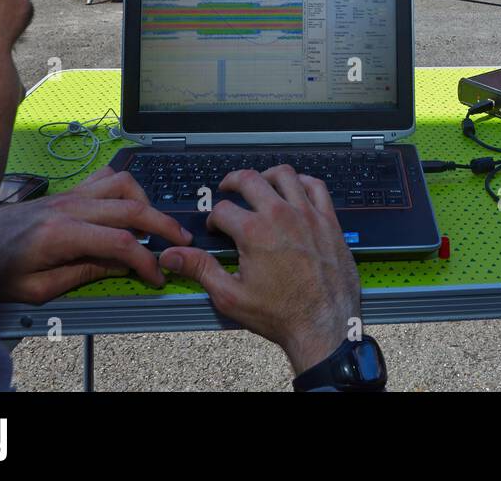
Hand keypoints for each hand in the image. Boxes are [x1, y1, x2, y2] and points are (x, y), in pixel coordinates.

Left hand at [0, 167, 192, 302]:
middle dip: (163, 225)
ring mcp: (70, 193)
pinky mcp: (69, 190)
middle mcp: (70, 206)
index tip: (157, 275)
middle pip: (132, 207)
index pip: (120, 243)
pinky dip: (127, 188)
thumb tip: (119, 265)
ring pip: (124, 184)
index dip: (146, 260)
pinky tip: (128, 207)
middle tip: (181, 241)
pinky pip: (107, 177)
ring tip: (153, 225)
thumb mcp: (35, 289)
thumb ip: (81, 274)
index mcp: (61, 234)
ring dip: (147, 203)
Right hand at [159, 166, 360, 374]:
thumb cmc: (281, 313)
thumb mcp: (231, 296)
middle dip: (232, 181)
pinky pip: (316, 186)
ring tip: (258, 182)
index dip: (214, 218)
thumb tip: (172, 255)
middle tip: (227, 188)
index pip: (223, 209)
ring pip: (284, 175)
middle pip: (250, 179)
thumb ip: (200, 269)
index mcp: (254, 232)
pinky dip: (302, 181)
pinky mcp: (328, 220)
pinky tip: (295, 188)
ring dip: (266, 175)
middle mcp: (281, 216)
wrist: (324, 324)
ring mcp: (307, 215)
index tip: (216, 228)